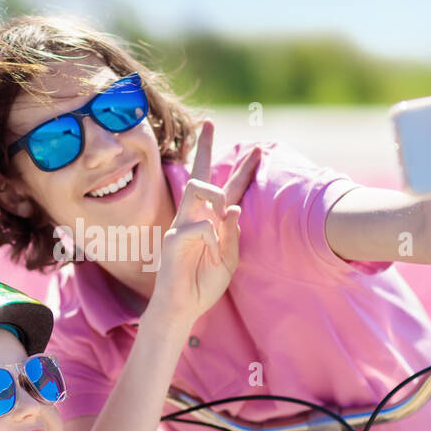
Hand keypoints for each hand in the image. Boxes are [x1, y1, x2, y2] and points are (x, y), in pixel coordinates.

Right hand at [149, 121, 260, 324]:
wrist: (182, 307)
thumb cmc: (203, 284)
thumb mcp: (229, 259)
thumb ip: (233, 234)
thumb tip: (236, 207)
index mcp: (211, 221)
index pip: (229, 189)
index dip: (243, 169)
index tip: (257, 149)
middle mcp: (194, 217)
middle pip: (200, 173)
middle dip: (205, 146)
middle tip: (209, 122)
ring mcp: (181, 225)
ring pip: (196, 189)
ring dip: (216, 194)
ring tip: (224, 209)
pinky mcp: (173, 240)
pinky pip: (199, 227)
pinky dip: (211, 235)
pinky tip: (210, 248)